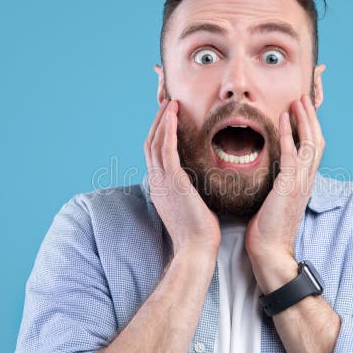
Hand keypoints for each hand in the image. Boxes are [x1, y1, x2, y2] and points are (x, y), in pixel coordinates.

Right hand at [144, 99, 220, 256]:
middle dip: (159, 121)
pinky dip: (168, 130)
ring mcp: (162, 181)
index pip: (155, 153)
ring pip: (156, 142)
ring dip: (163, 120)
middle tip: (168, 102)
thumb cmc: (200, 232)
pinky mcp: (172, 182)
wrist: (197, 249)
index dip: (161, 133)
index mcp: (160, 187)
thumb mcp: (192, 205)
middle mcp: (157, 181)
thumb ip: (191, 189)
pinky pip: (166, 149)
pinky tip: (173, 116)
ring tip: (171, 102)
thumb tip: (200, 180)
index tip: (170, 117)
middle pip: (151, 143)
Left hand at [245, 93, 324, 267]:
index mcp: (303, 181)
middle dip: (312, 115)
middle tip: (305, 94)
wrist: (269, 251)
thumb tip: (267, 167)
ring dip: (304, 118)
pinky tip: (283, 118)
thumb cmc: (267, 228)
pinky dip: (288, 134)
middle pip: (318, 139)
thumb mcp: (274, 198)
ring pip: (310, 143)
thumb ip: (276, 181)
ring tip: (297, 99)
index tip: (303, 107)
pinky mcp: (289, 187)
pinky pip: (292, 155)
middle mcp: (306, 179)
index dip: (311, 125)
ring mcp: (300, 183)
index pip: (313, 146)